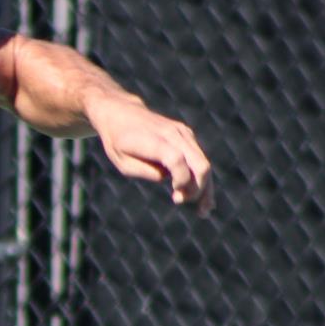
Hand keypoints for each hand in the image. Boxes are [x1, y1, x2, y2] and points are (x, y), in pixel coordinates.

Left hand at [87, 94, 213, 215]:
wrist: (120, 114)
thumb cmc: (118, 142)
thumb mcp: (123, 163)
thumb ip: (146, 172)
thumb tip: (168, 178)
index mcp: (154, 140)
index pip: (176, 160)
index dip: (182, 180)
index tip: (176, 195)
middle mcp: (172, 134)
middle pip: (199, 163)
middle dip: (199, 189)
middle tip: (190, 207)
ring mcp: (182, 133)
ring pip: (203, 163)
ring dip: (206, 188)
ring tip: (203, 211)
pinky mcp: (186, 135)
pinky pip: (200, 158)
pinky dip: (203, 178)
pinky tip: (204, 199)